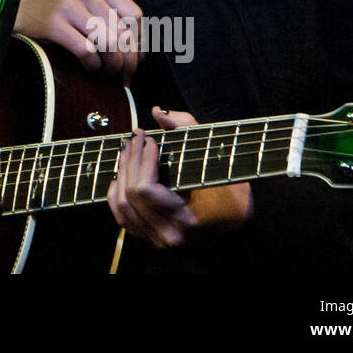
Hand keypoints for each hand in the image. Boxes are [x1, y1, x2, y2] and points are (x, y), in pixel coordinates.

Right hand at [0, 0, 142, 80]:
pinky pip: (85, 51)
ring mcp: (69, 8)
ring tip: (108, 74)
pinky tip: (89, 68)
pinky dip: (92, 65)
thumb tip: (132, 45)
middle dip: (129, 61)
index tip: (138, 56)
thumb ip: (102, 11)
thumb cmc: (46, 2)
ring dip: (112, 65)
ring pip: (108, 43)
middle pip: (123, 33)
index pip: (133, 14)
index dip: (140, 40)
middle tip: (126, 76)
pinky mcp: (54, 25)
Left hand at [106, 106, 252, 247]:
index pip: (145, 189)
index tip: (149, 139)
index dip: (142, 159)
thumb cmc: (230, 186)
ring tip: (128, 150)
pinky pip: (122, 217)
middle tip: (135, 137)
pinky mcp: (150, 238)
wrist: (236, 218)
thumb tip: (157, 112)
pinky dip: (116, 194)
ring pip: (122, 205)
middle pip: (130, 194)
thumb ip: (186, 127)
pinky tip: (121, 175)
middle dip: (130, 159)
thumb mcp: (214, 154)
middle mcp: (169, 235)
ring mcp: (157, 240)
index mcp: (186, 220)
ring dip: (122, 173)